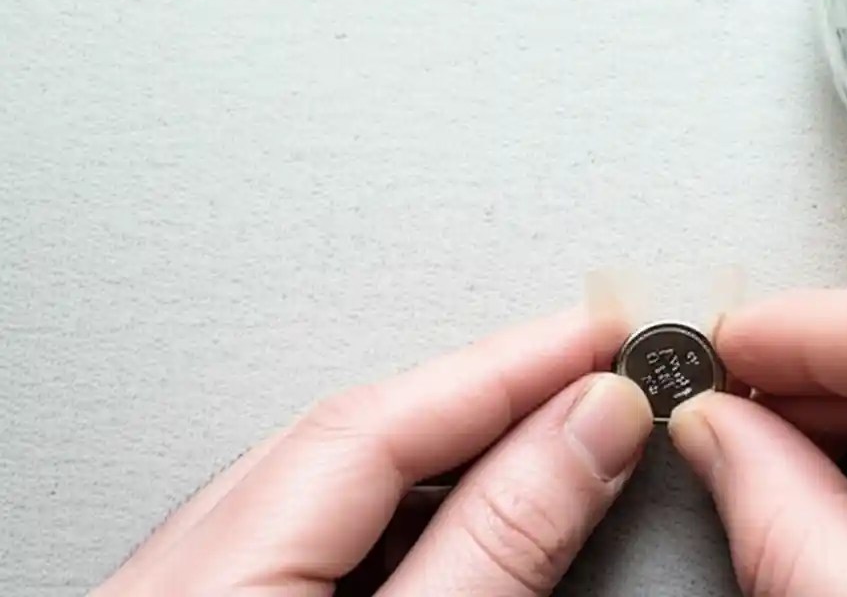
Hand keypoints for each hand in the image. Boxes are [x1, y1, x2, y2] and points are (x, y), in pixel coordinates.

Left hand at [95, 311, 652, 595]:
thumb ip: (495, 545)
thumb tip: (590, 426)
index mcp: (210, 580)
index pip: (379, 422)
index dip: (508, 366)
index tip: (604, 339)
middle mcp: (177, 578)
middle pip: (353, 438)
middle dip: (486, 393)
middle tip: (594, 372)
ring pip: (335, 482)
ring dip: (451, 447)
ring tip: (552, 428)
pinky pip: (318, 532)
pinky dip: (408, 507)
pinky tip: (462, 513)